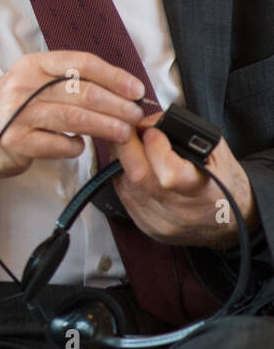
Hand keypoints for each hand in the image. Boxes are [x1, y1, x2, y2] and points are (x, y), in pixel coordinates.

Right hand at [0, 51, 145, 188]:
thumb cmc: (7, 110)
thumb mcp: (29, 83)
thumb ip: (64, 83)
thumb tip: (115, 91)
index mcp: (31, 65)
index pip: (80, 63)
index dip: (113, 76)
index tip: (135, 89)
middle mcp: (24, 86)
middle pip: (83, 92)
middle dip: (117, 105)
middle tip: (135, 115)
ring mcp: (19, 114)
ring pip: (76, 118)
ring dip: (106, 126)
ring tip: (123, 133)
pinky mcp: (18, 142)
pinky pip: (61, 144)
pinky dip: (76, 146)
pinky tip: (79, 146)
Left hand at [112, 115, 258, 247]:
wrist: (227, 220)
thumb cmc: (223, 182)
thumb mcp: (217, 152)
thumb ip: (185, 133)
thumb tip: (146, 122)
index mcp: (204, 191)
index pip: (171, 174)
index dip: (156, 148)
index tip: (153, 132)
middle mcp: (180, 211)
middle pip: (138, 176)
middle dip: (126, 144)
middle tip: (130, 130)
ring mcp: (160, 221)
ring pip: (123, 182)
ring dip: (122, 159)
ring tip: (134, 148)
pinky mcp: (145, 226)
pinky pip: (122, 195)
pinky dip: (123, 176)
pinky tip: (134, 168)